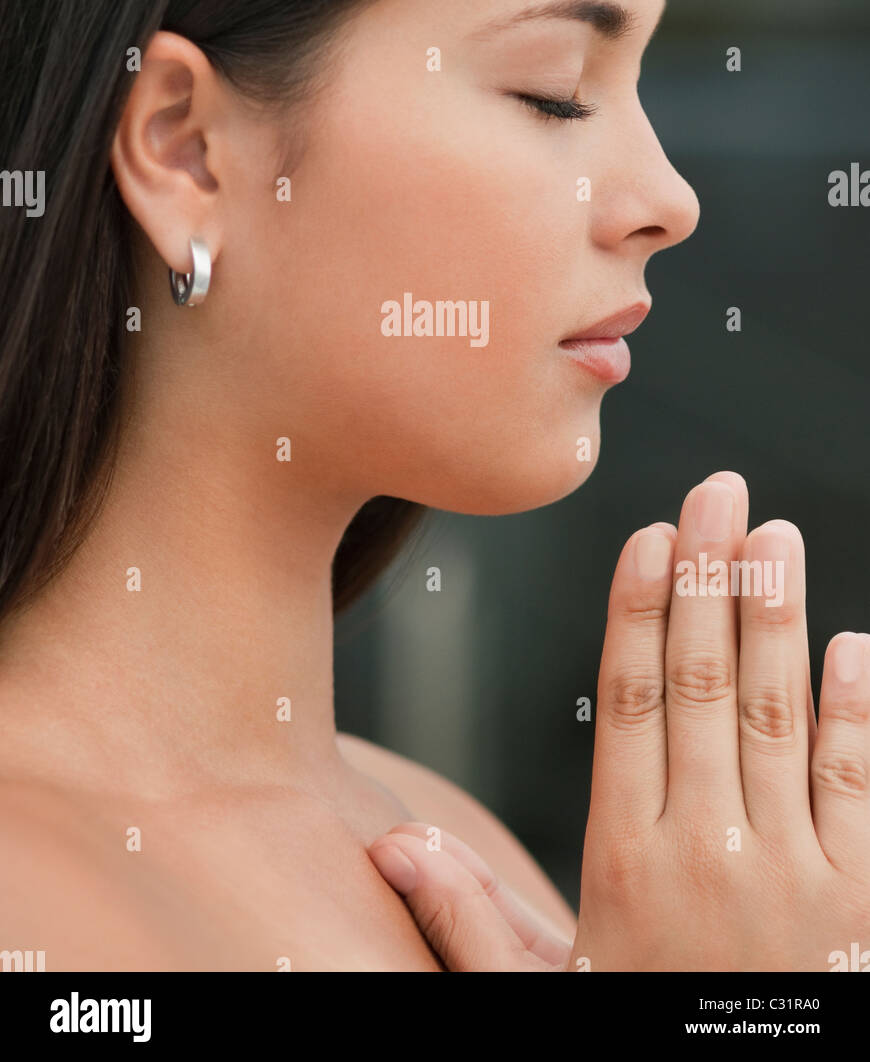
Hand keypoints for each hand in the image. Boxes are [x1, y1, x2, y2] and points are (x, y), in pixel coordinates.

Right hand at [368, 471, 869, 970]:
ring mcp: (792, 876)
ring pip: (781, 718)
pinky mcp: (859, 904)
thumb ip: (469, 916)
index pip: (631, 707)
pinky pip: (858, 789)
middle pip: (706, 687)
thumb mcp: (542, 996)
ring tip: (774, 536)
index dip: (638, 615)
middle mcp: (708, 852)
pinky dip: (859, 715)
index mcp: (627, 863)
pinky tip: (856, 649)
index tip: (648, 540)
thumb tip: (393, 844)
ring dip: (778, 618)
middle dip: (708, 579)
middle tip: (718, 493)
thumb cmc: (642, 1043)